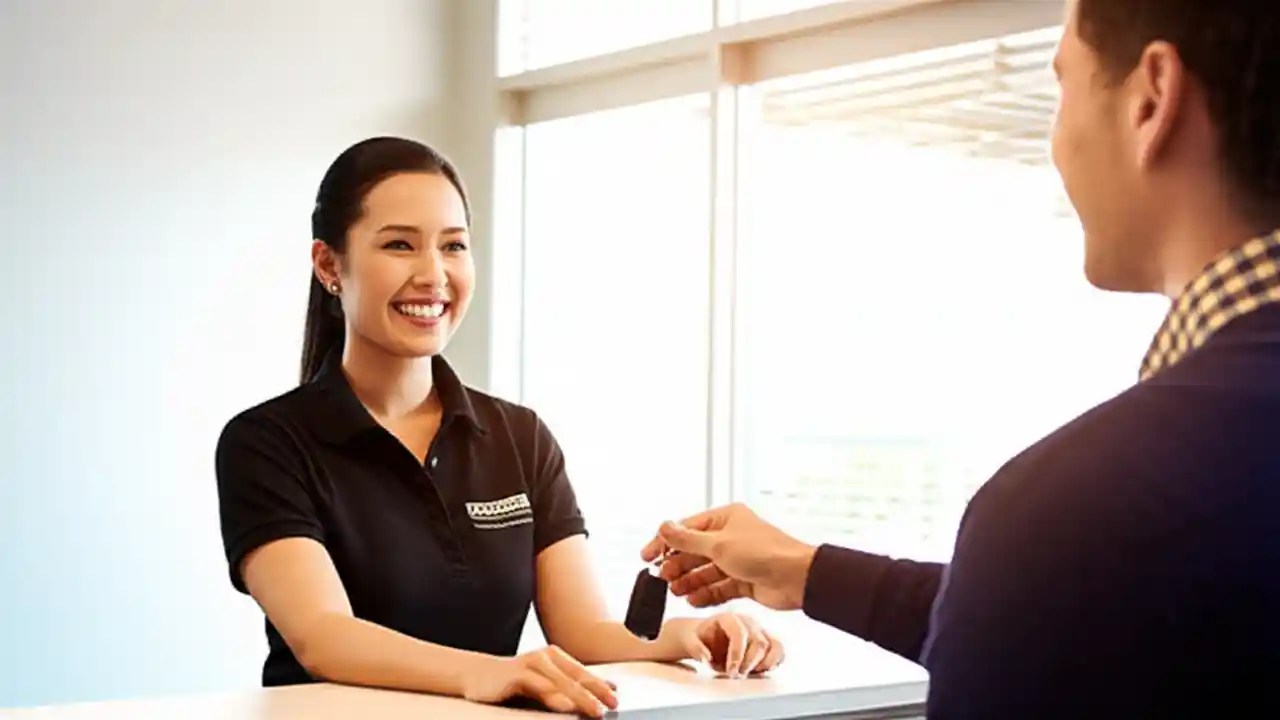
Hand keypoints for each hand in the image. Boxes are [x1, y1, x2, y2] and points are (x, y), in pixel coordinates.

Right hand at [460, 646, 617, 717]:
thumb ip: (568, 685)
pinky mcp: (516, 674)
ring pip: (561, 683)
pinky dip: (553, 696)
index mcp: (555, 657)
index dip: (601, 685)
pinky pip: (539, 686)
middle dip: (596, 693)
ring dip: (581, 697)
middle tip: (612, 705)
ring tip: (595, 710)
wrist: (476, 675)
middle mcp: (546, 657)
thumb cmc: (513, 681)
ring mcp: (531, 663)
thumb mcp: (543, 683)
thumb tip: (601, 691)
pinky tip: (565, 705)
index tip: (616, 697)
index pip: (583, 673)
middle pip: (576, 678)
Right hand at [641, 503, 817, 610]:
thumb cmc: (763, 553)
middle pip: (695, 551)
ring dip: (689, 581)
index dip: (665, 543)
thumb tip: (662, 526)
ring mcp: (738, 560)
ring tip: (675, 591)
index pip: (687, 529)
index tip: (647, 557)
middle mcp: (731, 537)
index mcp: (725, 519)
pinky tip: (693, 600)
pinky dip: (706, 594)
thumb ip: (687, 539)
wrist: (797, 578)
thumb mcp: (718, 544)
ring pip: (706, 571)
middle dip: (677, 565)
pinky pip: (719, 587)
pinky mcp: (745, 581)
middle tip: (662, 578)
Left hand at [673, 613, 784, 677]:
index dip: (737, 654)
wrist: (707, 638)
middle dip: (749, 664)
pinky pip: (780, 650)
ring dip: (764, 664)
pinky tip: (762, 670)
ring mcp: (760, 630)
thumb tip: (704, 657)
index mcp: (730, 618)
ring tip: (749, 673)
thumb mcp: (690, 640)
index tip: (731, 672)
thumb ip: (694, 647)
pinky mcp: (768, 640)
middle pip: (759, 642)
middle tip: (737, 676)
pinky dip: (775, 662)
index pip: (739, 633)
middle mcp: (748, 622)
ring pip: (774, 646)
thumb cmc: (700, 638)